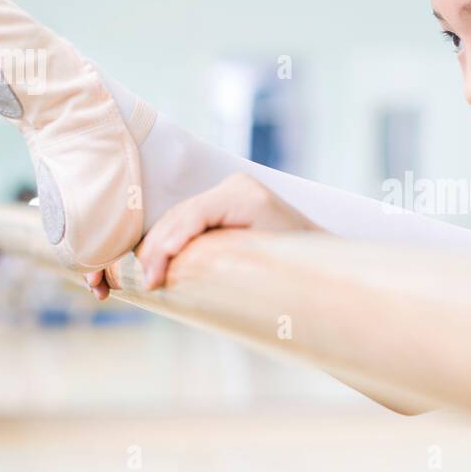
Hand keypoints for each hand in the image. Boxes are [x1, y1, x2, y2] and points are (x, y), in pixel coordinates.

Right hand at [90, 173, 320, 293]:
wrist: (325, 257)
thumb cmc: (301, 265)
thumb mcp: (266, 266)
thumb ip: (225, 265)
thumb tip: (181, 275)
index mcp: (247, 197)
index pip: (194, 214)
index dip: (169, 245)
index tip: (155, 277)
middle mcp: (235, 188)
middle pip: (180, 214)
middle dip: (157, 249)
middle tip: (146, 283)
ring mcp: (227, 193)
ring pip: (177, 218)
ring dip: (156, 247)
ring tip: (145, 277)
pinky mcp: (221, 205)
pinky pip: (186, 222)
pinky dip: (167, 243)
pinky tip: (154, 265)